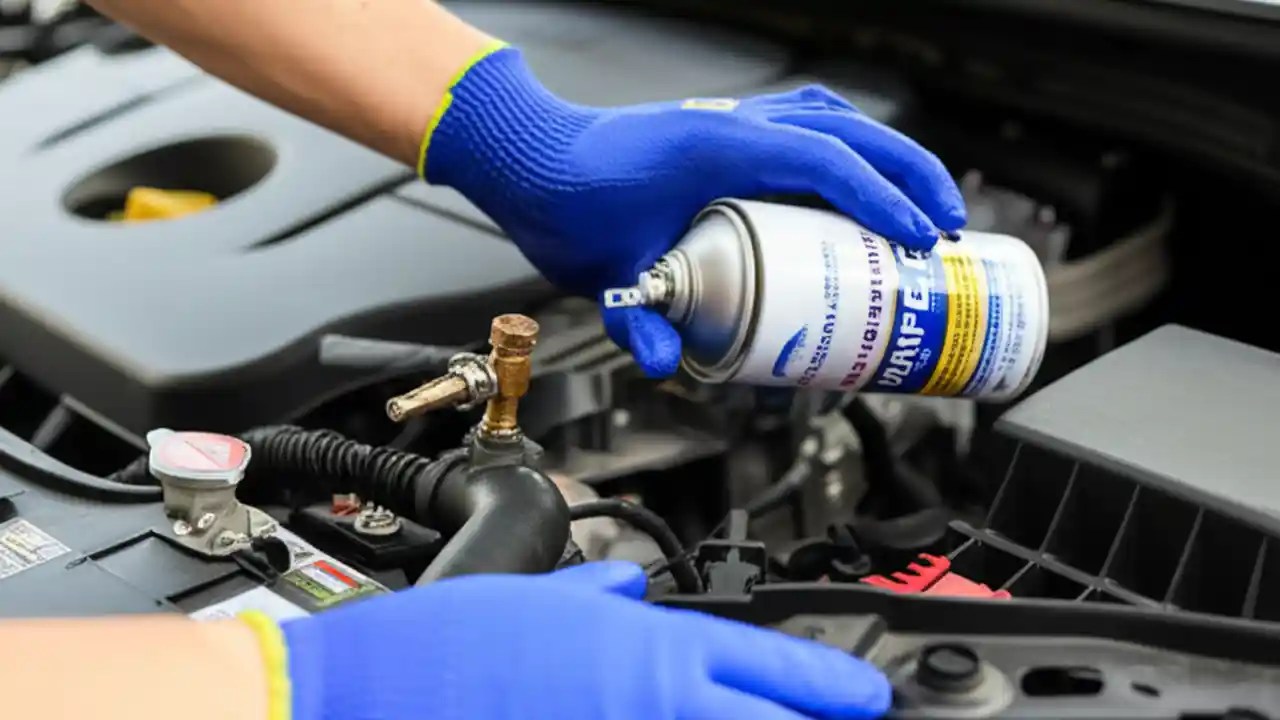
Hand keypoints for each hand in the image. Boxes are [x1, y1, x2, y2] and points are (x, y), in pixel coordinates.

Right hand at [275, 562, 891, 719]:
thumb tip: (627, 588)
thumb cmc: (443, 649)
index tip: (867, 692)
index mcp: (645, 648)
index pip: (765, 660)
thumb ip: (596, 595)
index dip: (827, 680)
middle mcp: (654, 706)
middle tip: (837, 719)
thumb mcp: (530, 598)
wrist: (370, 703)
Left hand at [424, 45, 964, 376]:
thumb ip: (638, 321)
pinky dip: (852, 143)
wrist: (535, 160)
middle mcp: (735, 122)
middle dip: (911, 176)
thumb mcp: (605, 272)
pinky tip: (869, 178)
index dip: (881, 200)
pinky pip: (811, 123)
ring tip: (927, 202)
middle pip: (851, 130)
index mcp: (715, 146)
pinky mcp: (734, 129)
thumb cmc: (569, 200)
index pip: (823, 162)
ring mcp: (737, 119)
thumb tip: (671, 366)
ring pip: (838, 119)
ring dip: (891, 155)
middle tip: (950, 229)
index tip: (922, 240)